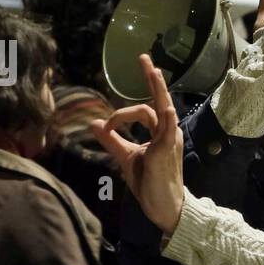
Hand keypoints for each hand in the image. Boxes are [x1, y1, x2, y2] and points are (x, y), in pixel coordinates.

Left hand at [90, 55, 184, 234]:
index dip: (123, 111)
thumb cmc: (150, 183)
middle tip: (144, 58)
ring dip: (156, 89)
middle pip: (159, 100)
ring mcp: (169, 139)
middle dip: (152, 79)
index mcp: (159, 133)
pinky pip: (170, 129)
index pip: (146, 108)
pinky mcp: (167, 150)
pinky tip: (167, 108)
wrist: (164, 206)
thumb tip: (94, 123)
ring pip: (162, 108)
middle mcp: (167, 132)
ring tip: (152, 70)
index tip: (106, 124)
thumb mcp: (126, 157)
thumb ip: (112, 140)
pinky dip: (168, 117)